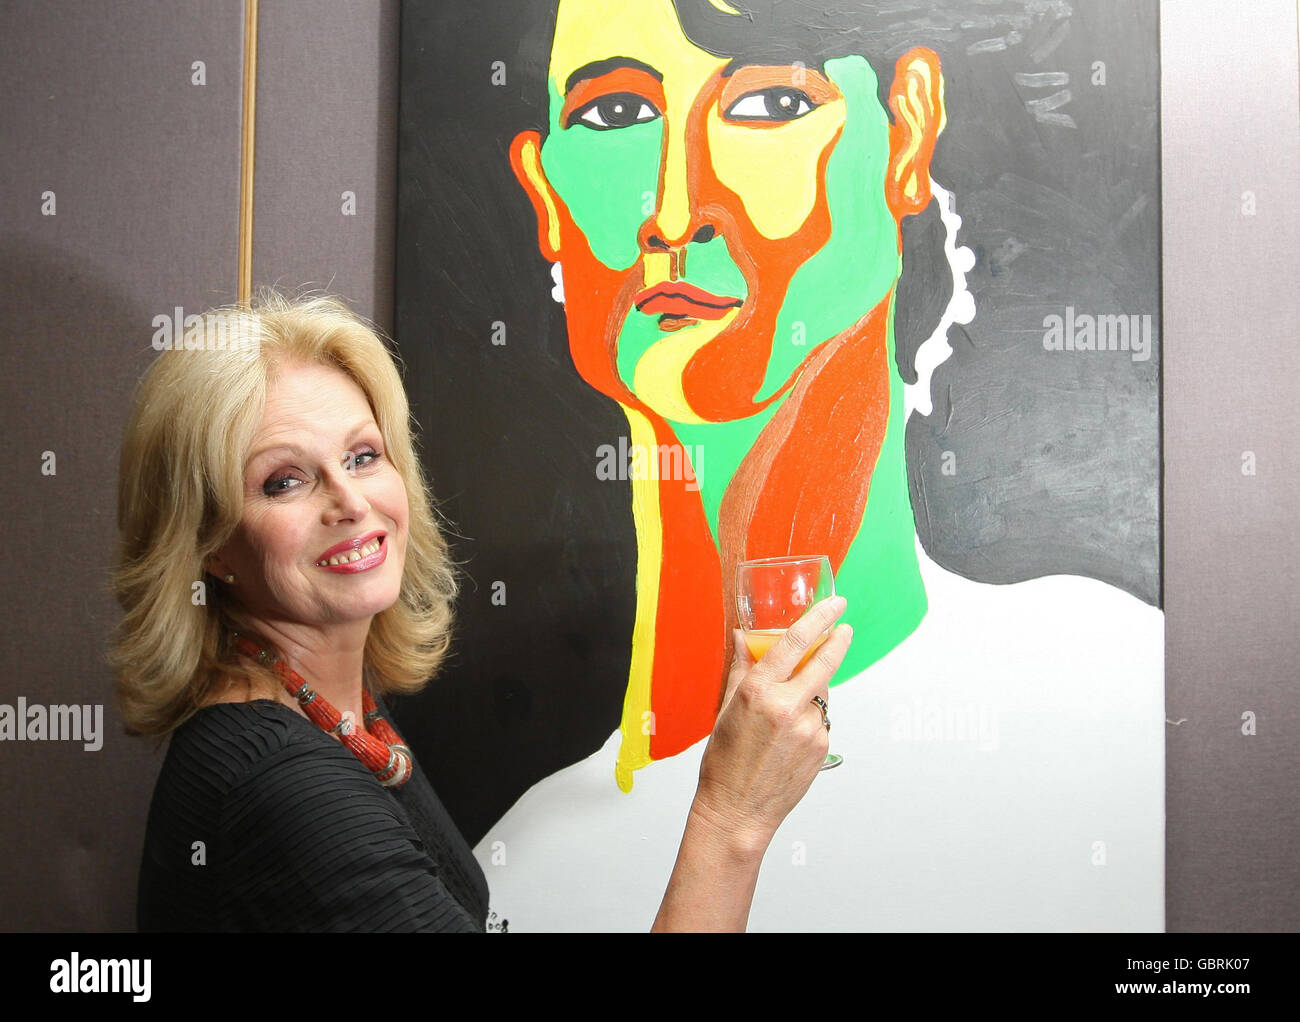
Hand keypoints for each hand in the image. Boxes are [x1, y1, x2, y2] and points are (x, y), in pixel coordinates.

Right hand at [691, 595, 852, 855]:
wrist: (738, 811)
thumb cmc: (724, 763)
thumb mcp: (725, 709)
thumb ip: (741, 669)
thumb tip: (742, 637)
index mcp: (758, 692)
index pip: (795, 643)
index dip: (818, 618)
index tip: (834, 605)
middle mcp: (787, 707)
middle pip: (824, 662)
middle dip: (838, 641)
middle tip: (844, 628)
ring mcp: (809, 728)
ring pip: (822, 693)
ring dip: (813, 689)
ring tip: (787, 709)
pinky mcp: (821, 746)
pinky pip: (822, 718)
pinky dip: (811, 716)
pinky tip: (790, 733)